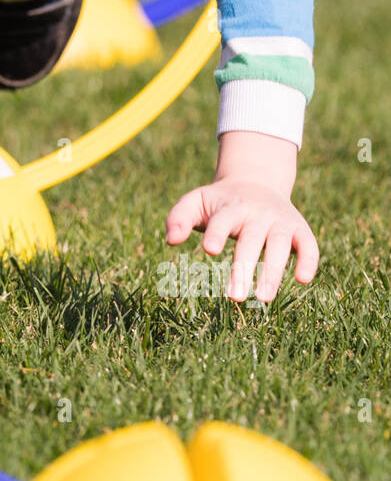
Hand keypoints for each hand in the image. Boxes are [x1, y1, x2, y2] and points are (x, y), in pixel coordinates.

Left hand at [166, 131, 318, 301]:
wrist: (256, 181)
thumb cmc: (220, 202)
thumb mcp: (196, 202)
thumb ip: (179, 218)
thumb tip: (171, 241)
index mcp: (230, 208)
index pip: (222, 220)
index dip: (216, 233)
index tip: (209, 250)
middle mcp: (257, 214)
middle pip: (252, 240)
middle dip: (244, 267)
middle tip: (234, 297)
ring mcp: (280, 222)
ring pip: (280, 245)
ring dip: (273, 271)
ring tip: (263, 298)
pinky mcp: (300, 230)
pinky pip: (309, 245)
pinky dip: (309, 260)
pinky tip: (302, 280)